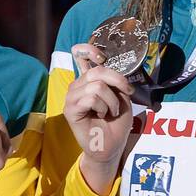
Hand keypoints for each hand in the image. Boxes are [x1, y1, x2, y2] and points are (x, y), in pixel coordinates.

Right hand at [64, 42, 134, 193]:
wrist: (111, 146)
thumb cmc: (116, 122)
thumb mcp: (122, 96)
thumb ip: (116, 81)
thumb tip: (113, 73)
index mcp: (88, 79)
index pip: (80, 54)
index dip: (90, 49)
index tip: (102, 56)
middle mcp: (78, 85)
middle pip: (97, 70)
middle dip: (118, 81)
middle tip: (125, 94)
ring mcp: (72, 97)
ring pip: (96, 85)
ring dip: (111, 100)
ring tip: (110, 111)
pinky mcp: (70, 110)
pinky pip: (90, 98)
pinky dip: (103, 107)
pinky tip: (101, 115)